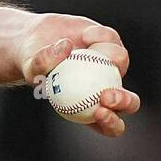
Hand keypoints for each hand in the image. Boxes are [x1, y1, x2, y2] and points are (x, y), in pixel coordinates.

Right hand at [18, 13, 141, 136]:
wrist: (37, 40)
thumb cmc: (32, 63)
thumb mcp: (31, 68)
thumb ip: (43, 62)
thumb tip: (65, 48)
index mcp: (89, 108)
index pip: (108, 125)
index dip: (110, 123)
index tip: (98, 111)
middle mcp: (105, 88)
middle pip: (129, 103)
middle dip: (124, 101)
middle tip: (106, 94)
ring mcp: (112, 66)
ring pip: (121, 62)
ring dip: (104, 52)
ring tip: (82, 45)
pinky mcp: (112, 44)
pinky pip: (113, 39)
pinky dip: (99, 35)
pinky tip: (85, 35)